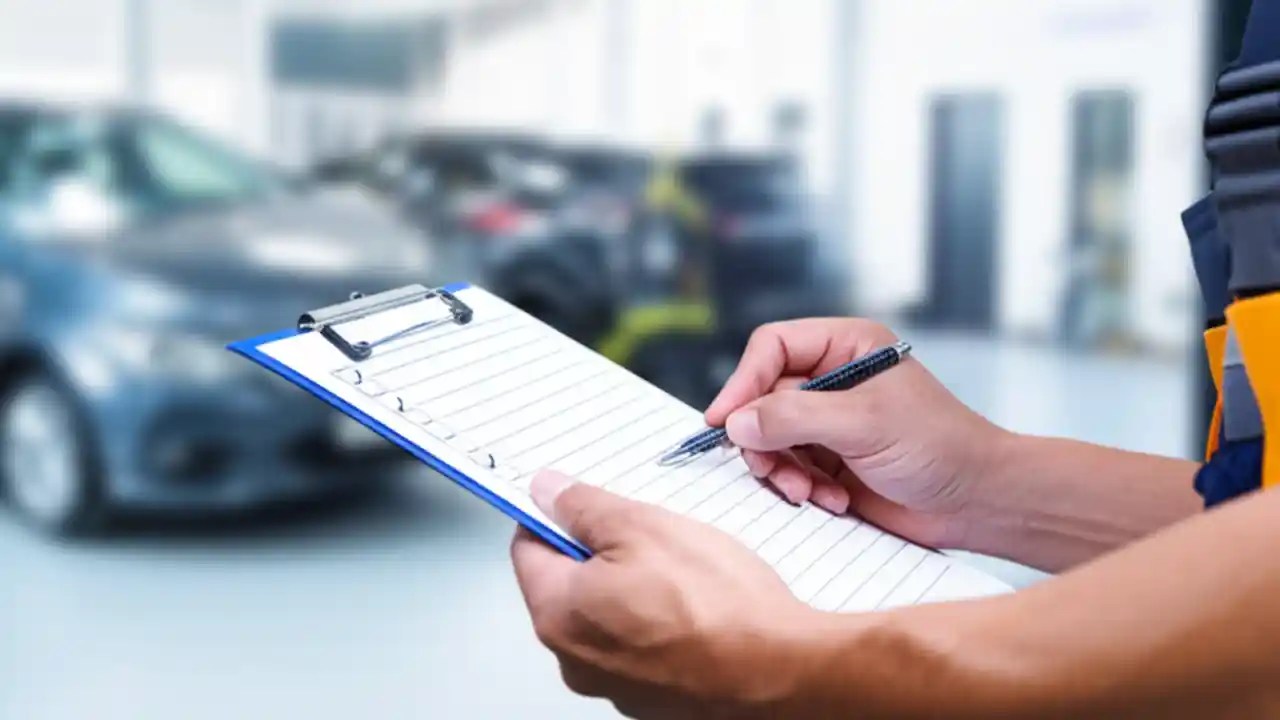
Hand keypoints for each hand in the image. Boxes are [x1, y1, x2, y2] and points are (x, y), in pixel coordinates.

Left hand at [510, 471, 814, 718]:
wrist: (782, 672)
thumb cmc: (718, 608)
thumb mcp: (643, 526)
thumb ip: (583, 507)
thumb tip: (547, 492)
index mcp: (559, 614)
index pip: (527, 548)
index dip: (551, 514)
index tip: (576, 500)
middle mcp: (575, 659)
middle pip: (567, 584)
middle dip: (600, 552)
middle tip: (646, 533)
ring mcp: (614, 685)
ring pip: (608, 615)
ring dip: (633, 587)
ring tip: (682, 572)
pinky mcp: (653, 698)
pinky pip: (641, 645)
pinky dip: (659, 622)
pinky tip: (697, 607)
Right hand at [705, 319, 1008, 548]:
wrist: (976, 502)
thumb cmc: (939, 447)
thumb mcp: (863, 423)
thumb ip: (795, 417)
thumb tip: (736, 422)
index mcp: (846, 346)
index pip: (772, 348)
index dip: (743, 381)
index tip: (725, 421)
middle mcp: (832, 379)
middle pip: (761, 398)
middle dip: (764, 439)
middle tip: (771, 468)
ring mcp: (828, 422)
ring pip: (768, 438)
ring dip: (781, 469)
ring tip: (808, 491)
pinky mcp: (829, 461)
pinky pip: (787, 469)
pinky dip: (800, 488)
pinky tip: (833, 501)